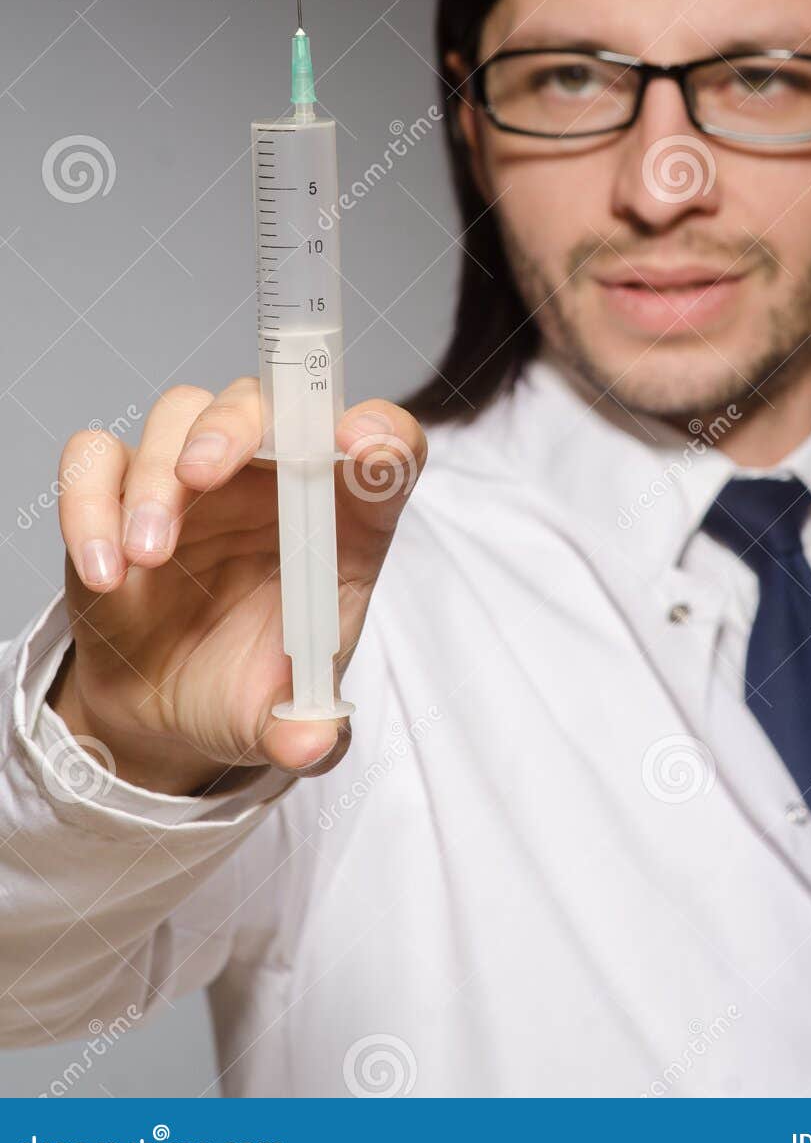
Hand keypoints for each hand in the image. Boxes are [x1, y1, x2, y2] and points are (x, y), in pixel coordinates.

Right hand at [52, 379, 425, 793]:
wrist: (168, 705)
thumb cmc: (251, 683)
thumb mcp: (284, 717)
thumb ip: (307, 728)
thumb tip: (314, 739)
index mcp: (343, 516)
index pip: (389, 447)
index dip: (384, 434)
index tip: (365, 449)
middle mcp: (277, 475)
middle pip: (270, 403)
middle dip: (235, 425)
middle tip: (202, 474)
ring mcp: (197, 474)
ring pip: (181, 413)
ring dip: (158, 476)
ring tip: (146, 558)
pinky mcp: (123, 488)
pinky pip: (97, 458)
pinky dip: (89, 502)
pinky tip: (103, 572)